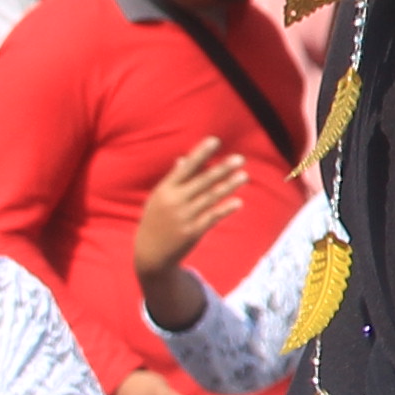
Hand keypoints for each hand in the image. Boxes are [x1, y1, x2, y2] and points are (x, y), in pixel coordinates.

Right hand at [133, 139, 245, 296]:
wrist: (150, 254)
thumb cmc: (155, 221)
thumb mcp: (158, 199)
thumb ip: (172, 180)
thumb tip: (183, 159)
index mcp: (164, 190)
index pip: (185, 167)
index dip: (200, 153)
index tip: (215, 140)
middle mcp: (174, 201)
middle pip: (202, 181)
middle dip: (221, 169)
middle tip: (240, 158)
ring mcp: (183, 217)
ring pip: (210, 198)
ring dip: (229, 186)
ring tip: (244, 176)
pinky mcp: (192, 232)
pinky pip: (212, 217)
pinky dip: (225, 209)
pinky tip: (238, 202)